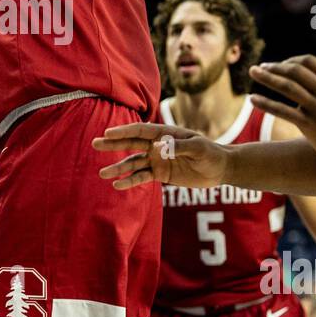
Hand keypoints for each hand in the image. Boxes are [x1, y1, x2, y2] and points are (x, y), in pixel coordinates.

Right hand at [93, 123, 228, 189]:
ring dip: (118, 168)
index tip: (107, 134)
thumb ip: (179, 147)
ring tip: (102, 174)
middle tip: (95, 144)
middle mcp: (158, 145)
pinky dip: (130, 181)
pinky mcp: (160, 174)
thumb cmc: (211, 153)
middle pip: (131, 144)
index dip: (124, 132)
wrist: (220, 168)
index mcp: (165, 133)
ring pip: (133, 163)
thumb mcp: (199, 148)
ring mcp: (157, 159)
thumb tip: (159, 147)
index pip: (141, 131)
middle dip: (113, 144)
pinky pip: (142, 177)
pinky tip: (118, 185)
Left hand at [249, 56, 315, 170]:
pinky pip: (283, 111)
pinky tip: (252, 99)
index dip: (290, 60)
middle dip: (275, 66)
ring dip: (267, 77)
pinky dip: (266, 103)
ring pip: (287, 87)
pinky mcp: (310, 125)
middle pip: (295, 70)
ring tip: (253, 72)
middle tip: (259, 67)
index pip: (308, 61)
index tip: (279, 64)